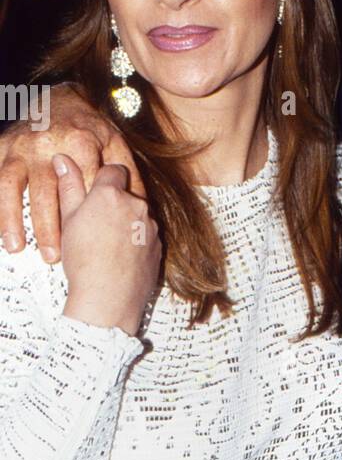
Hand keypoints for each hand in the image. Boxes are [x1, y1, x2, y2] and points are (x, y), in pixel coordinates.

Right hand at [0, 86, 142, 262]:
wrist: (57, 98)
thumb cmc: (89, 126)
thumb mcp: (114, 143)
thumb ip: (127, 172)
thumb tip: (144, 202)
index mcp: (82, 142)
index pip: (84, 186)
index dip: (87, 216)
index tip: (90, 242)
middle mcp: (49, 142)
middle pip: (47, 190)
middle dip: (48, 225)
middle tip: (52, 256)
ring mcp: (23, 146)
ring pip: (14, 184)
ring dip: (14, 218)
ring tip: (15, 247)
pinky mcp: (3, 147)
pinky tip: (0, 229)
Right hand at [58, 156, 160, 336]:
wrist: (107, 299)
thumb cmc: (82, 260)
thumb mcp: (68, 221)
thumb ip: (69, 187)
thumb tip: (63, 160)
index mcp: (111, 194)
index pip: (114, 169)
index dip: (103, 179)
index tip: (95, 191)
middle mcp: (136, 205)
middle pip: (128, 192)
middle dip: (115, 202)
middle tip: (96, 222)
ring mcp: (151, 225)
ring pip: (138, 214)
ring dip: (127, 220)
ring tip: (108, 243)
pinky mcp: (159, 244)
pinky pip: (147, 234)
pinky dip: (137, 239)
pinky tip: (121, 255)